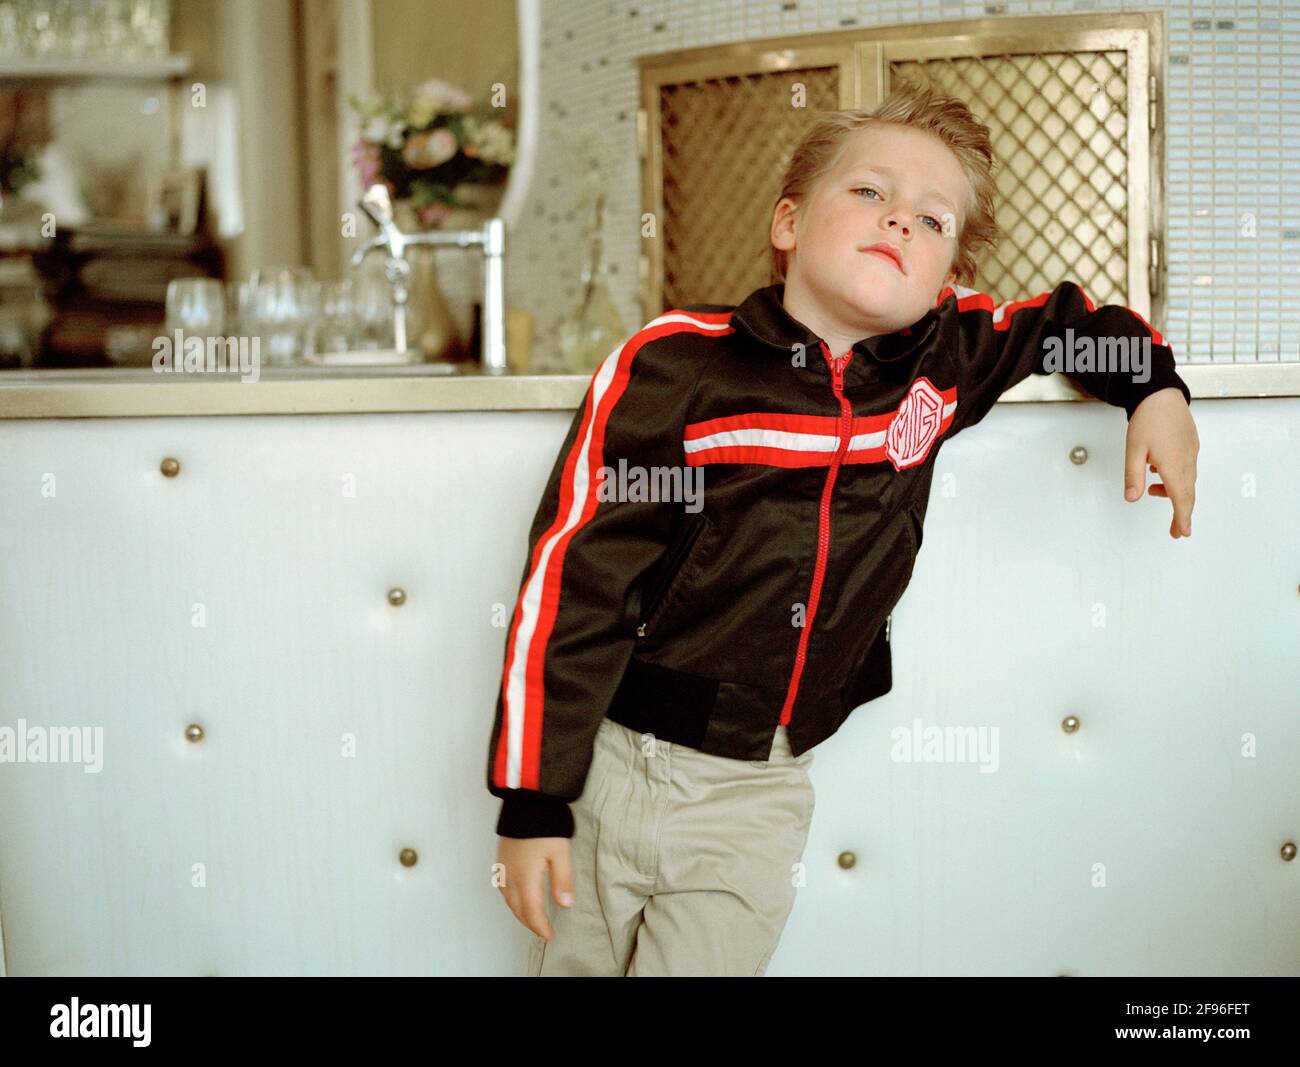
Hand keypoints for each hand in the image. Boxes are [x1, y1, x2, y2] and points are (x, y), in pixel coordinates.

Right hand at [496, 835, 573, 940]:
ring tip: (532, 919)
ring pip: (508, 900)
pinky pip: (503, 889)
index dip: (540, 926)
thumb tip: (565, 905)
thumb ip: (562, 880)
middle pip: (517, 908)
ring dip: (519, 913)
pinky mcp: (500, 859)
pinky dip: (511, 900)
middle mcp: (510, 876)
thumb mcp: (560, 853)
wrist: (525, 802)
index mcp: (525, 877)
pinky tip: (518, 898)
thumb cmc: (545, 826)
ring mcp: (503, 867)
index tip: (549, 936)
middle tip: (542, 931)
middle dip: (529, 923)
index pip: (531, 911)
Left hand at [1124, 387, 1198, 537]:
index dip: (1182, 519)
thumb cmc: (1148, 418)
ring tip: (1153, 491)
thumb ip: (1133, 476)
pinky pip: (1186, 467)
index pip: (1181, 499)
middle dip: (1182, 514)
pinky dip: (1175, 477)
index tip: (1182, 532)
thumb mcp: (1133, 450)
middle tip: (1177, 530)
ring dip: (1174, 492)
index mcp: (1174, 465)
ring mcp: (1190, 452)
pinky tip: (1159, 470)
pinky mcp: (1190, 444)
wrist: (1161, 393)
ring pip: (1186, 480)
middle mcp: (1187, 461)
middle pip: (1187, 494)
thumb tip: (1132, 498)